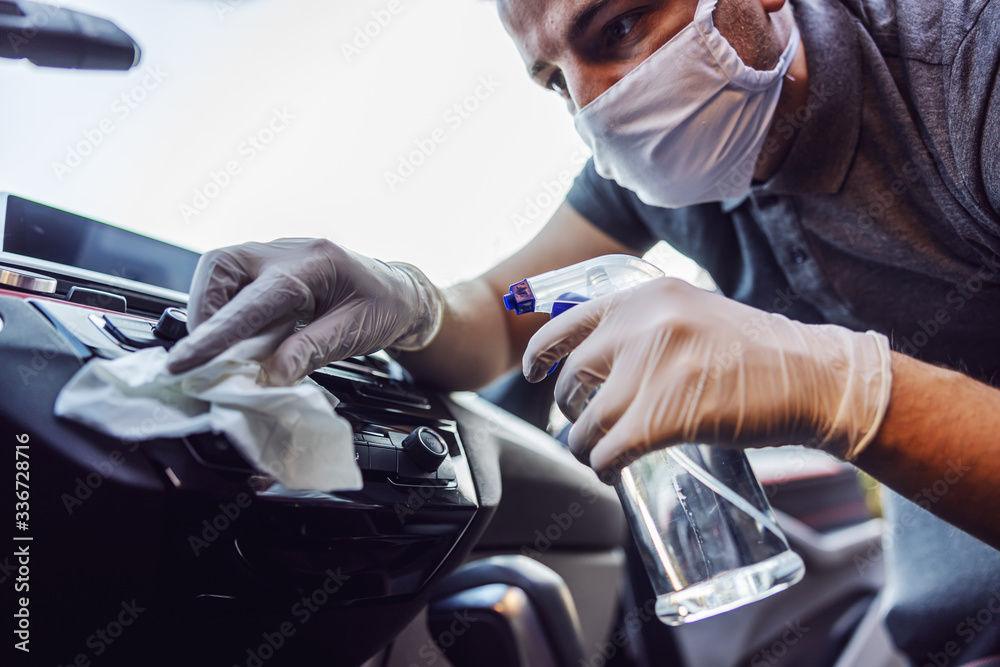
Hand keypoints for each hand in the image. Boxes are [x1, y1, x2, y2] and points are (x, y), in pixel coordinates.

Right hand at [167, 238, 441, 384]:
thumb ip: (314, 350)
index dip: (217, 333)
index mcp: (314, 264)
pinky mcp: (263, 268)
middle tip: (204, 356)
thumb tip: (273, 375)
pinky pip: (227, 284)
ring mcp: (271, 255)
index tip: (186, 361)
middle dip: (203, 313)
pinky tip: (237, 338)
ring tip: (221, 349)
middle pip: (219, 267)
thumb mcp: (359, 333)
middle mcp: (285, 252)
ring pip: (216, 273)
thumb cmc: (384, 307)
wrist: (398, 291)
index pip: (255, 300)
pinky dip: (222, 313)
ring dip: (209, 313)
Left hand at [522, 278, 891, 470]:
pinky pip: (609, 448)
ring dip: (582, 445)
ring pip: (586, 420)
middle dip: (569, 409)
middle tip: (582, 426)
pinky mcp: (664, 415)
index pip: (569, 322)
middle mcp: (643, 324)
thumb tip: (601, 358)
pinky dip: (602, 465)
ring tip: (594, 455)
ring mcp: (653, 368)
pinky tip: (609, 470)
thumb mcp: (693, 314)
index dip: (540, 352)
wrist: (815, 376)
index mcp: (646, 297)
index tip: (531, 371)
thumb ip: (647, 327)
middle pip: (574, 378)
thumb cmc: (759, 353)